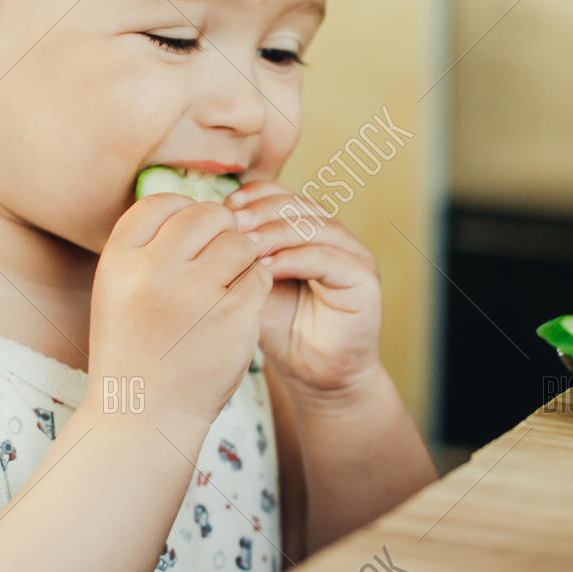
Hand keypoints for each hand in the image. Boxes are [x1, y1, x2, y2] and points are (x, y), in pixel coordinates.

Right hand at [89, 194, 271, 434]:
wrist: (145, 416)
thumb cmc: (135, 350)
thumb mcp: (119, 291)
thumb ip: (147, 248)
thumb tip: (190, 205)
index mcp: (119, 260)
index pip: (161, 203)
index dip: (183, 213)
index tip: (189, 238)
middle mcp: (154, 271)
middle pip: (207, 215)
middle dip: (219, 232)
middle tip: (216, 261)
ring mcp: (196, 293)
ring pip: (240, 243)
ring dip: (241, 259)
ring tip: (225, 288)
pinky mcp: (234, 316)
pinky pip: (260, 276)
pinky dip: (254, 287)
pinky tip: (237, 309)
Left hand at [225, 181, 383, 402]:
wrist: (315, 375)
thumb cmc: (283, 331)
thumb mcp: (253, 286)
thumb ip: (241, 257)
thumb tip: (208, 228)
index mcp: (309, 230)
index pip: (283, 196)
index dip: (254, 196)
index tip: (224, 208)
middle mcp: (335, 237)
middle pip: (298, 205)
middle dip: (261, 212)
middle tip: (231, 224)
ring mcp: (354, 255)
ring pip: (314, 227)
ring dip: (276, 232)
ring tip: (245, 245)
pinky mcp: (364, 280)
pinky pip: (328, 259)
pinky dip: (296, 258)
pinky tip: (268, 267)